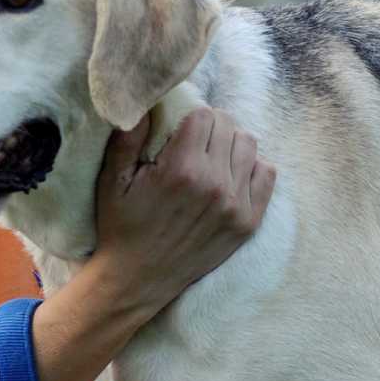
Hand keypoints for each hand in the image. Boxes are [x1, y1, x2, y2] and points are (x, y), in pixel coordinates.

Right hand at [93, 107, 274, 314]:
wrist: (138, 280)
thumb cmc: (122, 227)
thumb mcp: (112, 180)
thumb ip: (128, 136)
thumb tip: (146, 100)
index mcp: (181, 169)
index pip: (205, 115)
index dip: (191, 117)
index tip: (180, 130)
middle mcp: (214, 185)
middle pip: (229, 126)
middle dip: (211, 128)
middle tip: (194, 143)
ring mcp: (236, 205)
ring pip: (249, 145)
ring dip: (231, 145)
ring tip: (212, 157)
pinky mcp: (248, 223)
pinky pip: (267, 174)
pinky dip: (252, 168)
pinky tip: (230, 175)